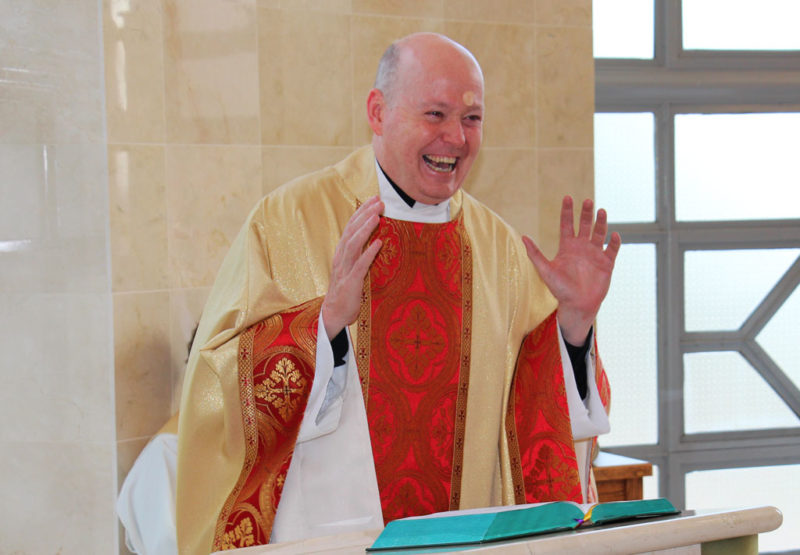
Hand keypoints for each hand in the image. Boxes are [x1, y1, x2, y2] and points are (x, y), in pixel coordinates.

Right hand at [321, 196, 383, 339]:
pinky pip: (359, 266)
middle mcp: (341, 258)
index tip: (374, 199)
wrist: (334, 315)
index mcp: (341, 253)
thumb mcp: (352, 269)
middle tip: (378, 201)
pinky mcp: (350, 283)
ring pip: (353, 244)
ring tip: (377, 216)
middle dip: (364, 214)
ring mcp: (344, 270)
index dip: (361, 212)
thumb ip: (359, 254)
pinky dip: (368, 253)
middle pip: (351, 231)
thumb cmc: (345, 292)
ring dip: (365, 229)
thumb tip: (374, 239)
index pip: (351, 227)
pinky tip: (378, 244)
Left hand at [522, 196, 620, 344]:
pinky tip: (614, 235)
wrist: (577, 305)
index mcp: (567, 247)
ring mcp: (595, 254)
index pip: (567, 224)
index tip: (567, 197)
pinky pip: (613, 249)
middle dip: (586, 213)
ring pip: (600, 233)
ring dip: (601, 223)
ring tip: (602, 211)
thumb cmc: (560, 289)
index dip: (567, 211)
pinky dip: (614, 242)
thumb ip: (535, 254)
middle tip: (587, 201)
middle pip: (585, 225)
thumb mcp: (545, 270)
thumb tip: (523, 237)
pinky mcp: (607, 263)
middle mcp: (581, 248)